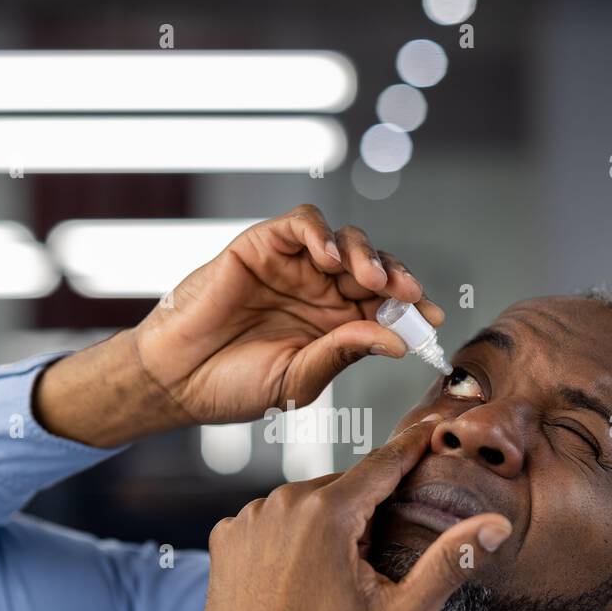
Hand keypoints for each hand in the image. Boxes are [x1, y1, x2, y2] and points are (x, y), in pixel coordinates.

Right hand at [132, 203, 442, 423]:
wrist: (177, 379)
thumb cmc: (234, 385)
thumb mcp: (300, 378)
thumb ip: (343, 354)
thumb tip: (396, 341)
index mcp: (336, 326)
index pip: (386, 307)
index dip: (413, 308)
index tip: (433, 319)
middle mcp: (320, 291)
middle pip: (373, 269)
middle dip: (397, 278)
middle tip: (408, 294)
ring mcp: (294, 266)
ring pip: (345, 241)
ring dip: (367, 254)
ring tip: (372, 279)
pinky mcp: (263, 246)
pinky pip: (302, 224)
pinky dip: (321, 233)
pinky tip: (331, 258)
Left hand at [194, 417, 512, 610]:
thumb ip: (449, 563)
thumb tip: (496, 527)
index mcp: (328, 513)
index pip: (382, 464)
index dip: (412, 447)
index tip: (431, 427)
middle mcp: (280, 504)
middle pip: (343, 490)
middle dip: (364, 516)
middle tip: (370, 571)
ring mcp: (246, 521)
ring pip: (305, 506)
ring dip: (325, 527)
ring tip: (328, 586)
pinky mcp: (224, 540)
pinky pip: (269, 523)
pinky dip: (287, 540)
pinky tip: (294, 583)